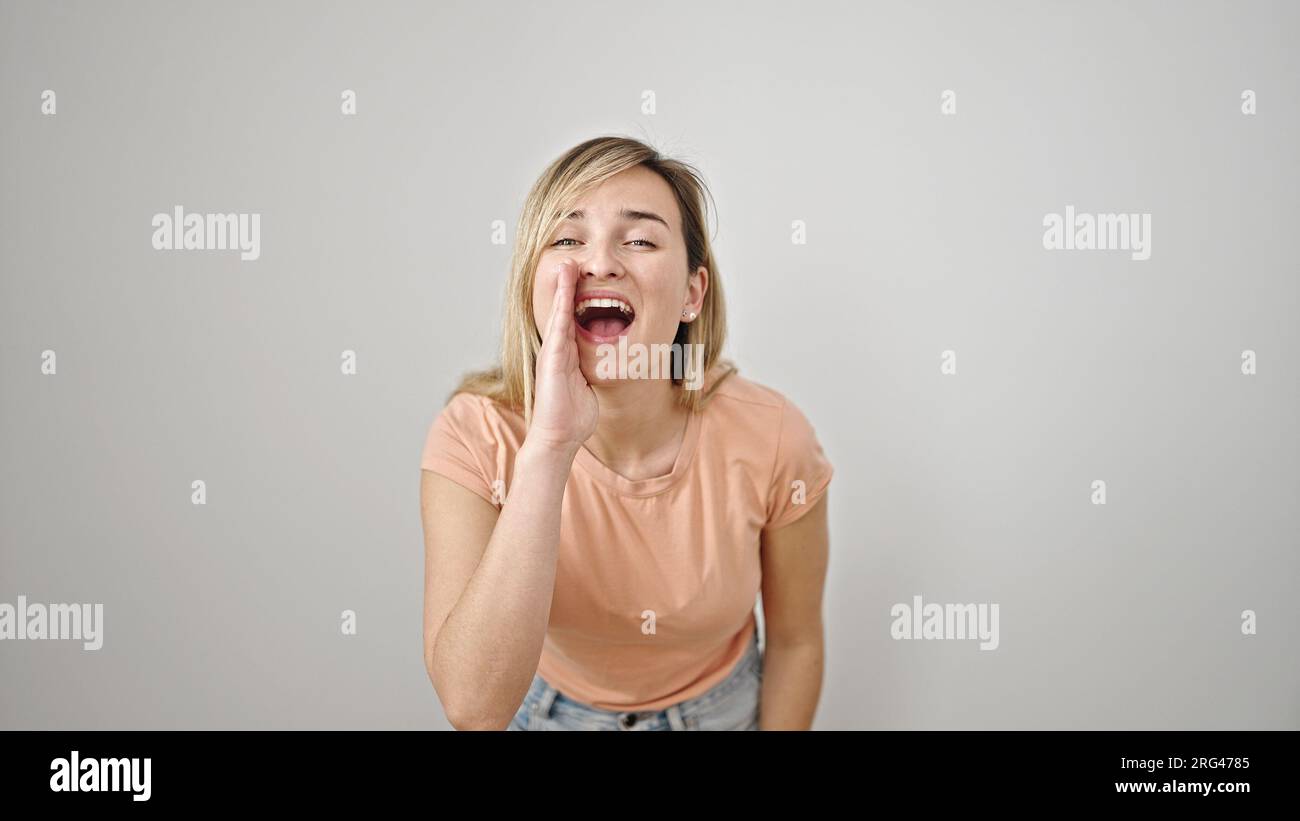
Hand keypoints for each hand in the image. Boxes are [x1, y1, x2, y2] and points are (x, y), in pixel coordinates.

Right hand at [528, 258, 597, 454]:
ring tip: (567, 262)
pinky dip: (560, 307)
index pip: (572, 317)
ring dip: (562, 287)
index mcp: (567, 352)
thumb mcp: (590, 384)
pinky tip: (564, 290)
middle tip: (572, 257)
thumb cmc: (574, 416)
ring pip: (558, 313)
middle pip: (562, 309)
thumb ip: (596, 369)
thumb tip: (612, 363)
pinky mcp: (552, 361)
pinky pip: (558, 329)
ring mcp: (553, 353)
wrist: (559, 438)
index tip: (584, 274)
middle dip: (567, 283)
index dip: (577, 295)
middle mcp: (558, 348)